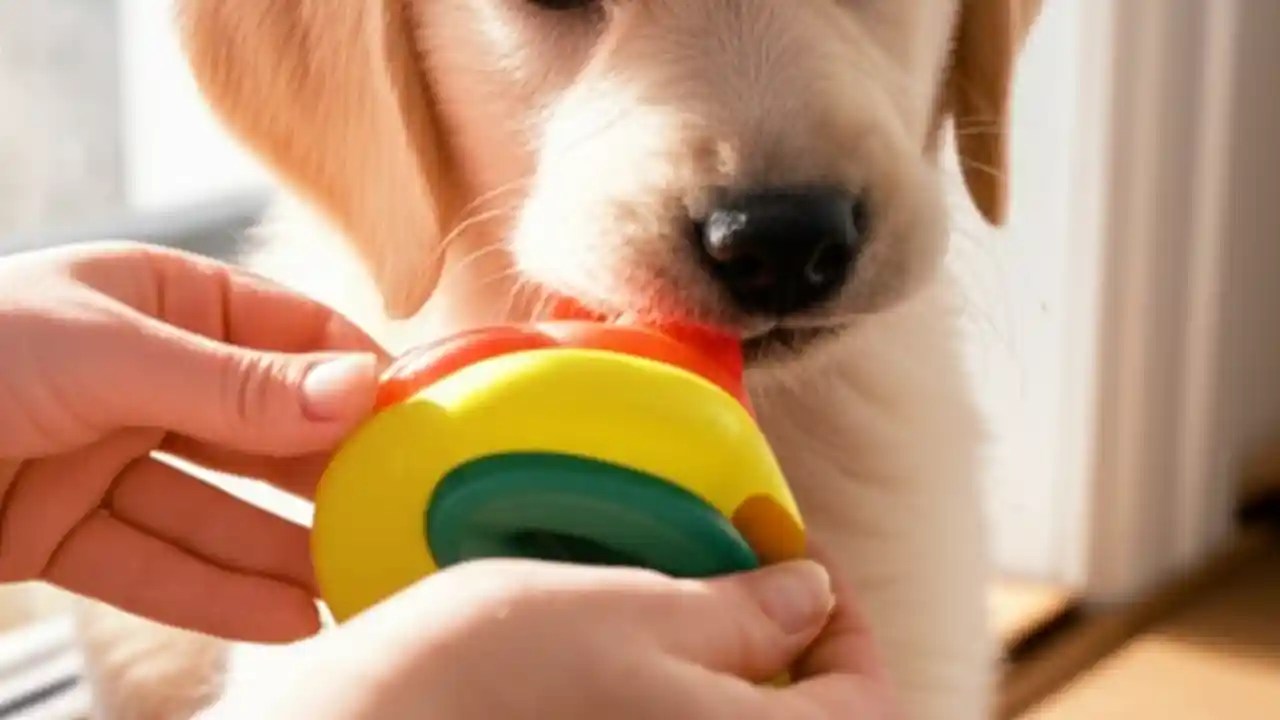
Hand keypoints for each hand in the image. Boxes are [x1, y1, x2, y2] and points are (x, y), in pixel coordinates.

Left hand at [0, 242, 386, 640]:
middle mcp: (142, 376)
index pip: (291, 335)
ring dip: (283, 551)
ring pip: (216, 509)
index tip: (422, 428)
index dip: (358, 381)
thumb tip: (358, 391)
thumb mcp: (106, 353)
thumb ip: (235, 386)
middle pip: (263, 432)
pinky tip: (286, 617)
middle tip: (400, 518)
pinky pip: (154, 564)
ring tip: (355, 583)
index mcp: (161, 300)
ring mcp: (100, 455)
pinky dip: (217, 595)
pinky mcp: (58, 531)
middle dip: (330, 479)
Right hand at [207, 558, 898, 718]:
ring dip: (735, 668)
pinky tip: (632, 653)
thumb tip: (809, 596)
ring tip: (684, 602)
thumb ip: (742, 611)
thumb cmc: (487, 680)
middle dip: (793, 646)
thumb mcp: (632, 614)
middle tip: (746, 576)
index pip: (866, 701)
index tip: (800, 559)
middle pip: (807, 719)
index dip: (847, 621)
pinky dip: (681, 695)